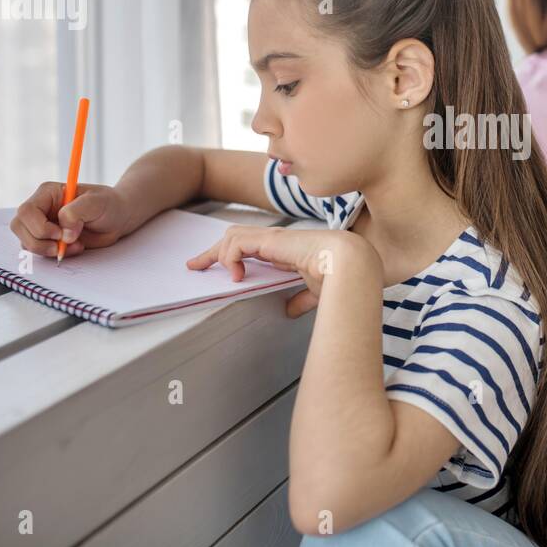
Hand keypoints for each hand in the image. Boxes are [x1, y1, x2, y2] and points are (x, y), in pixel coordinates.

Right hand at [11, 181, 133, 257]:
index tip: (60, 234)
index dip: (39, 226)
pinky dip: (54, 255)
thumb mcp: (96, 202)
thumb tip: (64, 232)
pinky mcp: (49, 240)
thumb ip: (76, 212)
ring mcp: (43, 225)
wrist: (118, 218)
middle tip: (62, 246)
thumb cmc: (108, 204)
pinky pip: (39, 252)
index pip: (27, 211)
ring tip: (74, 245)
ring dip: (48, 250)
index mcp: (48, 193)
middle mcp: (41, 209)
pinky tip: (74, 248)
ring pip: (26, 242)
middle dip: (39, 242)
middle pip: (19, 227)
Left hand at [185, 226, 380, 317]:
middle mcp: (276, 241)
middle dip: (213, 251)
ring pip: (232, 236)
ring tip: (210, 270)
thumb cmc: (339, 277)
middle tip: (195, 266)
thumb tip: (291, 310)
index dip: (230, 256)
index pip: (249, 246)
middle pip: (234, 236)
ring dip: (218, 254)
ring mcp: (273, 238)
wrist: (350, 265)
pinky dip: (230, 257)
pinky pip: (237, 243)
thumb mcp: (314, 293)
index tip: (212, 267)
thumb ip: (301, 299)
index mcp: (285, 251)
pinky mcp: (270, 240)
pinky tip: (237, 275)